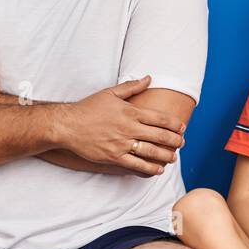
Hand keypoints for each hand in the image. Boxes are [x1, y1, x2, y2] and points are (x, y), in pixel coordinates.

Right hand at [59, 77, 186, 176]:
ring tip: (173, 157)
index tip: (182, 127)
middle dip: (175, 140)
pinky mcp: (114, 157)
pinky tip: (158, 170)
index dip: (175, 124)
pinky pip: (136, 165)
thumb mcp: (110, 93)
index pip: (160, 119)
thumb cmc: (88, 108)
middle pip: (160, 136)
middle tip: (182, 143)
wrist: (67, 125)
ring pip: (151, 152)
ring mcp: (122, 144)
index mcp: (130, 112)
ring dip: (166, 155)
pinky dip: (149, 168)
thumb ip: (132, 87)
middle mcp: (129, 128)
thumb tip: (149, 78)